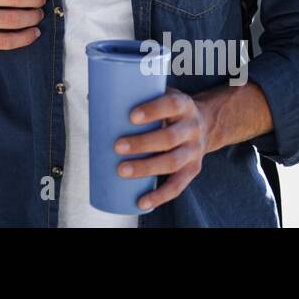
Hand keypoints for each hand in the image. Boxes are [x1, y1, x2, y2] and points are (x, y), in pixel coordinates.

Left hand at [113, 88, 210, 212]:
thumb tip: (92, 99)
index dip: (153, 111)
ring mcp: (194, 151)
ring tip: (122, 170)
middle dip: (142, 144)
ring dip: (146, 168)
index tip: (131, 116)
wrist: (206, 124)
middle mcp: (191, 128)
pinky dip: (159, 196)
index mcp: (184, 106)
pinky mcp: (192, 170)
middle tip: (117, 146)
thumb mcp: (160, 97)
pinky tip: (142, 202)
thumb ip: (133, 97)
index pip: (172, 105)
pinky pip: (177, 186)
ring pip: (172, 162)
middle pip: (169, 138)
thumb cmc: (170, 110)